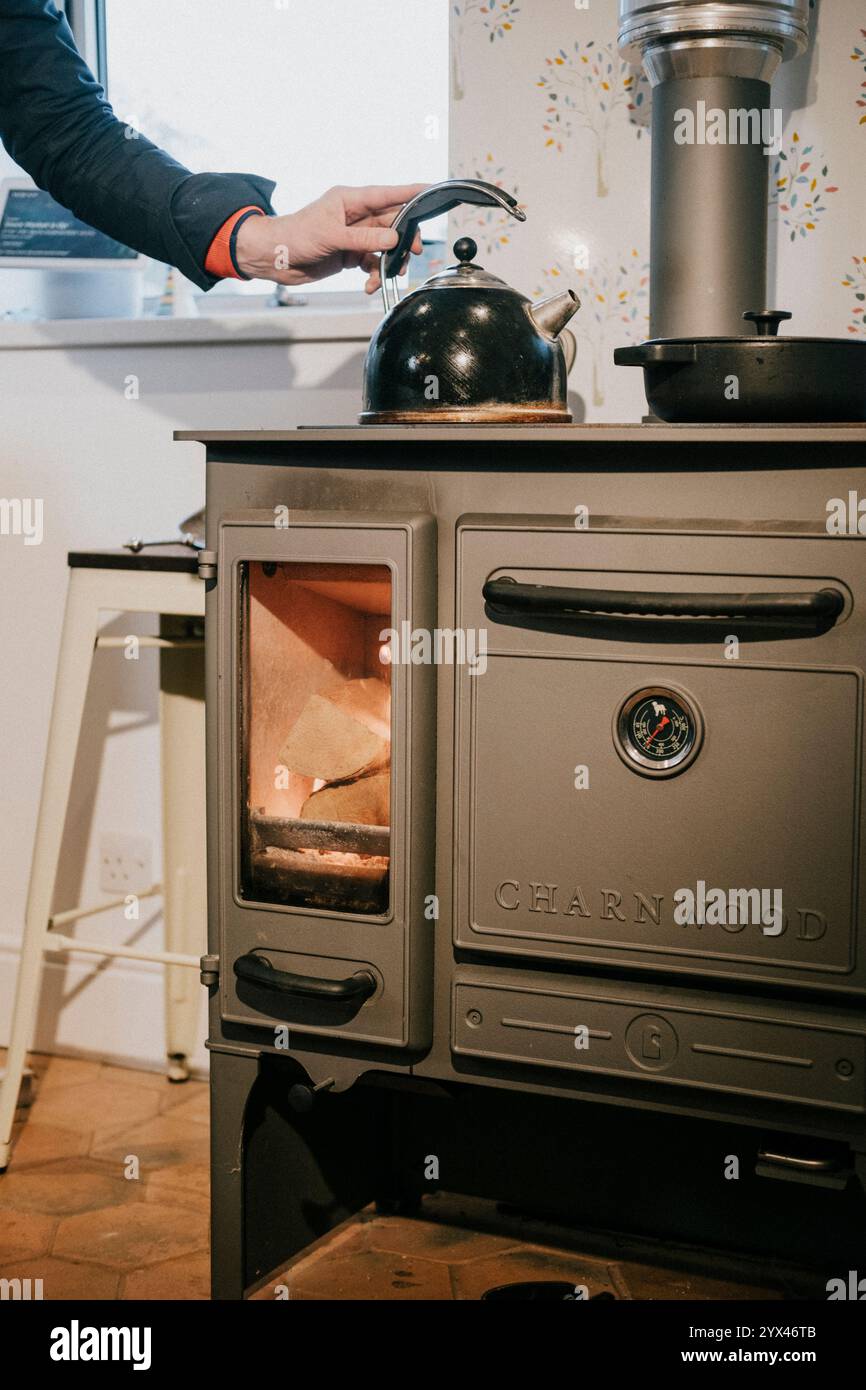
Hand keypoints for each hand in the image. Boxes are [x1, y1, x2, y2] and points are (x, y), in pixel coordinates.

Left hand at [234, 183, 426, 292]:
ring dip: (388, 263)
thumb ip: (365, 240)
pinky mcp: (350, 254)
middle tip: (411, 254)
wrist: (275, 258)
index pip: (388, 194)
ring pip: (384, 247)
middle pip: (392, 224)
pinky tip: (369, 285)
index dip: (411, 192)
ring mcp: (354, 236)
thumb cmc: (295, 236)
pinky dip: (374, 275)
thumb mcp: (332, 236)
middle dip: (403, 240)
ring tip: (386, 276)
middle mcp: (355, 216)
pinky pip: (372, 263)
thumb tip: (393, 240)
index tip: (432, 190)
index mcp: (351, 200)